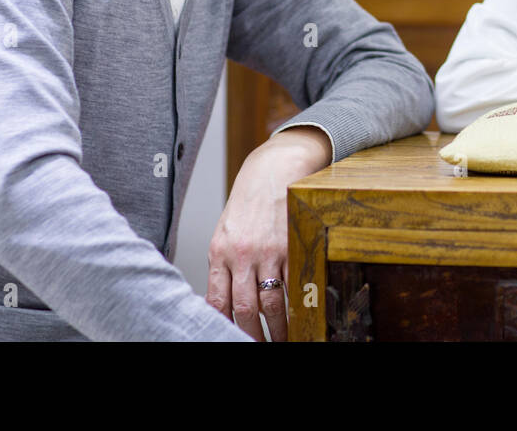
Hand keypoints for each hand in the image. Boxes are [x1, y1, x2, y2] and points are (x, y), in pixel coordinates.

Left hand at [206, 126, 332, 340]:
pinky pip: (294, 284)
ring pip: (272, 303)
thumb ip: (225, 266)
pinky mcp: (292, 246)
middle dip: (251, 335)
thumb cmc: (248, 204)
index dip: (223, 326)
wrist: (273, 170)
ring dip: (278, 328)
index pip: (217, 301)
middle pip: (245, 309)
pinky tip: (299, 316)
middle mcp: (242, 255)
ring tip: (281, 340)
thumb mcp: (226, 233)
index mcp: (220, 253)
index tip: (228, 339)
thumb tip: (224, 303)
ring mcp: (268, 252)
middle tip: (258, 346)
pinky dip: (297, 305)